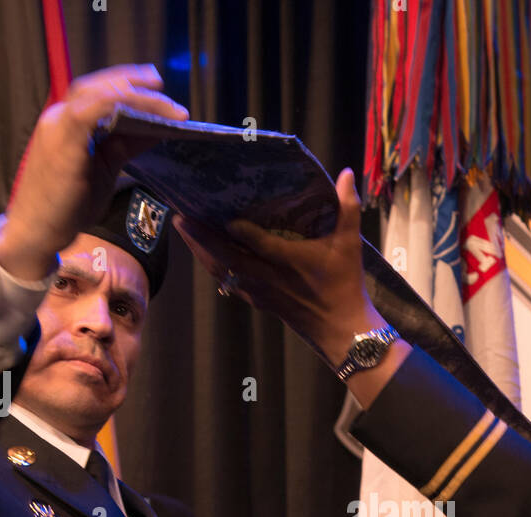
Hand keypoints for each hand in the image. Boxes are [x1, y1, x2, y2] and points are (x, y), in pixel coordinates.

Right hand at [0, 64, 189, 280]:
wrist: (36, 233)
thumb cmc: (68, 207)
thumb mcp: (104, 170)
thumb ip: (124, 146)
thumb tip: (156, 128)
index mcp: (67, 123)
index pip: (97, 92)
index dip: (126, 83)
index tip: (155, 84)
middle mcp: (59, 118)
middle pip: (98, 87)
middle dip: (133, 82)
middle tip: (162, 85)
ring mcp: (58, 127)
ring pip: (100, 96)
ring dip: (138, 99)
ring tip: (170, 108)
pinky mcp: (63, 143)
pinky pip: (94, 112)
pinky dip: (124, 110)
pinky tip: (150, 120)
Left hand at [173, 168, 387, 366]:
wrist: (340, 330)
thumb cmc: (345, 284)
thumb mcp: (349, 244)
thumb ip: (347, 207)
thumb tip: (347, 173)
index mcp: (290, 262)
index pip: (260, 245)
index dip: (242, 233)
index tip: (224, 217)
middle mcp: (269, 277)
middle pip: (227, 257)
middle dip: (202, 238)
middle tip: (181, 215)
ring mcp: (259, 290)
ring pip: (222, 271)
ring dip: (200, 251)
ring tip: (183, 229)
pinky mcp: (257, 300)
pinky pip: (227, 281)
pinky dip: (212, 266)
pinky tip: (202, 253)